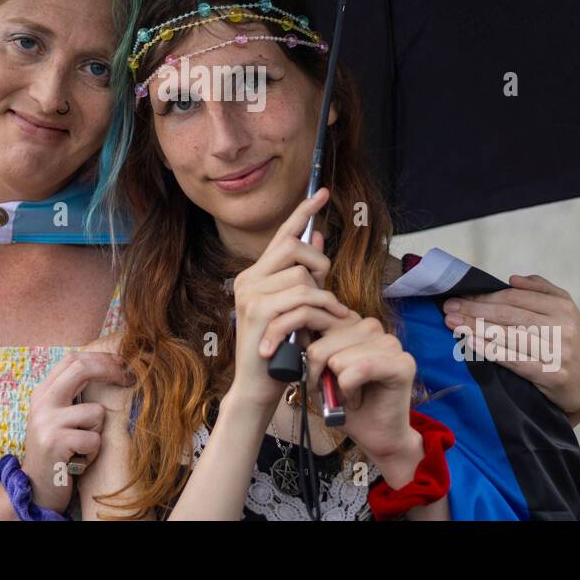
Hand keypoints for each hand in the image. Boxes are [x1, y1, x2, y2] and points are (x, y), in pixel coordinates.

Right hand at [23, 350, 131, 513]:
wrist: (36, 487)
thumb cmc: (58, 451)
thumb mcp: (58, 417)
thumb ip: (73, 393)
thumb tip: (110, 367)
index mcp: (42, 393)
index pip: (73, 359)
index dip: (101, 358)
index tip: (123, 365)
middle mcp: (41, 403)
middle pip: (81, 369)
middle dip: (111, 371)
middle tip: (130, 379)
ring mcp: (46, 421)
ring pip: (96, 412)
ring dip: (98, 432)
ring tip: (83, 446)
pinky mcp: (54, 443)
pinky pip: (94, 439)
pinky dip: (92, 453)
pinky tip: (78, 460)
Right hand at [228, 187, 349, 412]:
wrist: (259, 387)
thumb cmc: (281, 350)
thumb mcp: (298, 308)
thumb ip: (306, 275)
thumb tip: (317, 236)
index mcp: (256, 276)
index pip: (281, 235)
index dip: (303, 212)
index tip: (321, 192)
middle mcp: (249, 280)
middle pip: (293, 247)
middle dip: (319, 263)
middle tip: (328, 290)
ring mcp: (251, 294)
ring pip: (302, 275)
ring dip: (325, 297)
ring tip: (331, 318)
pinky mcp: (261, 311)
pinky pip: (303, 298)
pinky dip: (323, 311)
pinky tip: (328, 325)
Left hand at [302, 315, 420, 464]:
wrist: (374, 437)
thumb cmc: (343, 405)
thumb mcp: (316, 373)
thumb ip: (306, 350)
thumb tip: (292, 335)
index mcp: (350, 323)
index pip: (312, 317)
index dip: (298, 347)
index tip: (287, 363)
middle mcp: (371, 326)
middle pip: (321, 345)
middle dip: (318, 375)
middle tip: (331, 392)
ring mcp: (390, 342)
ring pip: (337, 360)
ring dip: (336, 386)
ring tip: (348, 394)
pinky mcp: (402, 363)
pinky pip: (359, 370)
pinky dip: (350, 391)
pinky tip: (357, 399)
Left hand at [442, 274, 579, 425]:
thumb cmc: (565, 345)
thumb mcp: (563, 313)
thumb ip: (541, 290)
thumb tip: (511, 279)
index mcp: (563, 306)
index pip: (514, 297)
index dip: (484, 296)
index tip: (460, 296)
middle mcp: (564, 326)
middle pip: (508, 314)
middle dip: (474, 310)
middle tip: (448, 308)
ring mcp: (560, 351)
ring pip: (508, 335)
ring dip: (475, 327)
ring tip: (452, 323)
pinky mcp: (553, 375)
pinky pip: (514, 359)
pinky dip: (489, 349)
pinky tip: (470, 343)